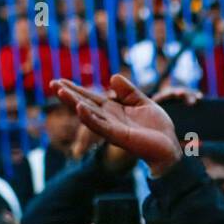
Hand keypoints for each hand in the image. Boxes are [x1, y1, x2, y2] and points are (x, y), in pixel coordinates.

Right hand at [54, 75, 182, 176]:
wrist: (170, 147)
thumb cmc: (158, 128)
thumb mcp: (143, 102)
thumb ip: (128, 91)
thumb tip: (113, 77)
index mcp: (114, 110)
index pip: (90, 98)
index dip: (76, 89)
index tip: (59, 81)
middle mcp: (109, 119)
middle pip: (85, 104)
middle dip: (69, 94)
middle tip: (52, 84)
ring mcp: (112, 128)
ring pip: (89, 114)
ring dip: (74, 103)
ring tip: (59, 92)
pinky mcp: (119, 137)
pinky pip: (101, 126)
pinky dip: (90, 117)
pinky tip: (80, 108)